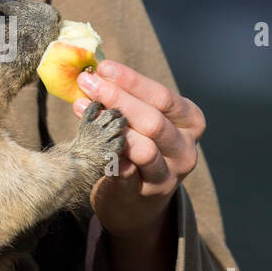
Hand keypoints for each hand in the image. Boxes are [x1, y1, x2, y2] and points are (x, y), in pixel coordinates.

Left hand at [72, 60, 204, 236]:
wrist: (137, 202)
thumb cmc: (139, 148)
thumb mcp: (143, 121)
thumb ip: (127, 99)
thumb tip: (96, 73)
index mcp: (190, 122)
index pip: (163, 97)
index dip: (132, 81)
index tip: (103, 68)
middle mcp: (185, 149)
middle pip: (154, 120)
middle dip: (117, 99)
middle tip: (87, 83)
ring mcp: (168, 175)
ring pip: (145, 149)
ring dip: (110, 127)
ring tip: (81, 107)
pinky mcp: (145, 194)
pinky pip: (127, 173)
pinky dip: (108, 154)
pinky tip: (89, 139)